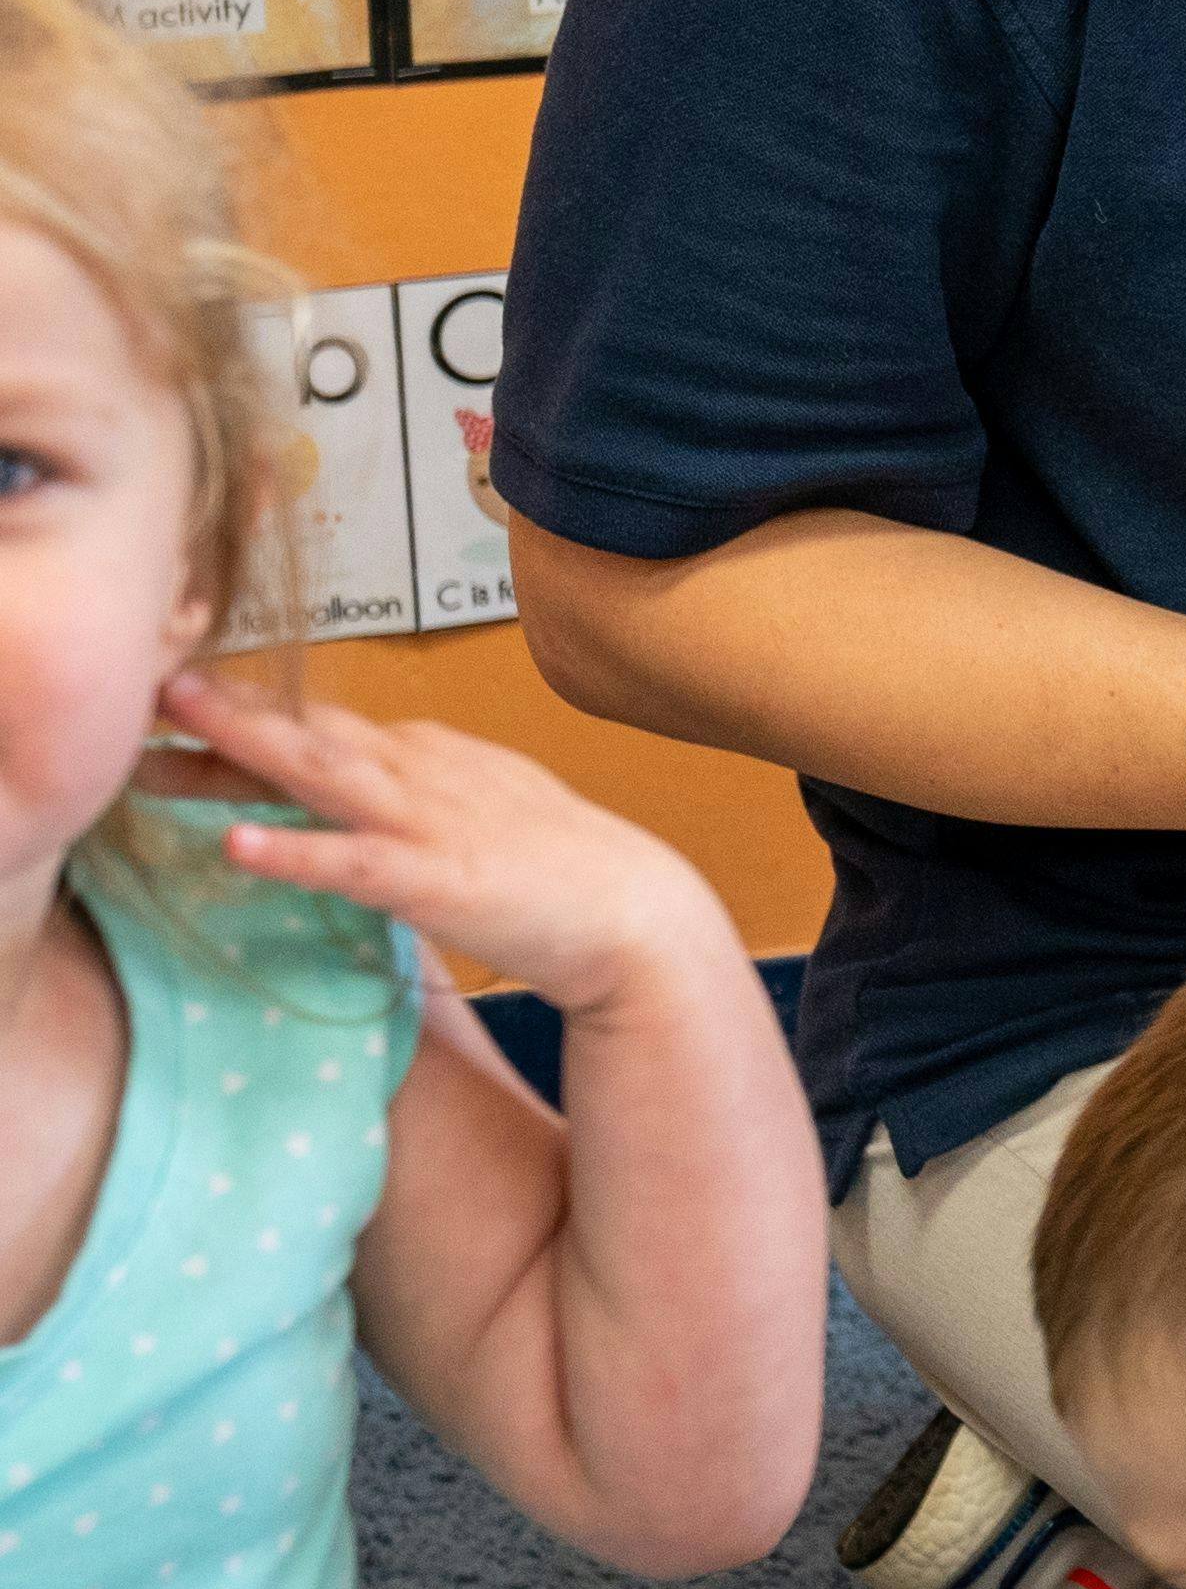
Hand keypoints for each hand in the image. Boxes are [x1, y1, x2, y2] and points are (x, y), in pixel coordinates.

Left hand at [162, 670, 738, 1017]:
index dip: (244, 706)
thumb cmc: (560, 871)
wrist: (638, 915)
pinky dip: (294, 852)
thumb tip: (352, 776)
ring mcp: (428, 823)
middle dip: (223, 704)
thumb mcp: (476, 808)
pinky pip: (353, 863)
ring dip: (243, 742)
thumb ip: (412, 790)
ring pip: (319, 772)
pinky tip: (235, 844)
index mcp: (426, 758)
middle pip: (304, 732)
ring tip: (173, 716)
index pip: (319, 724)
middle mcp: (420, 774)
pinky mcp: (438, 880)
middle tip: (144, 674)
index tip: (172, 688)